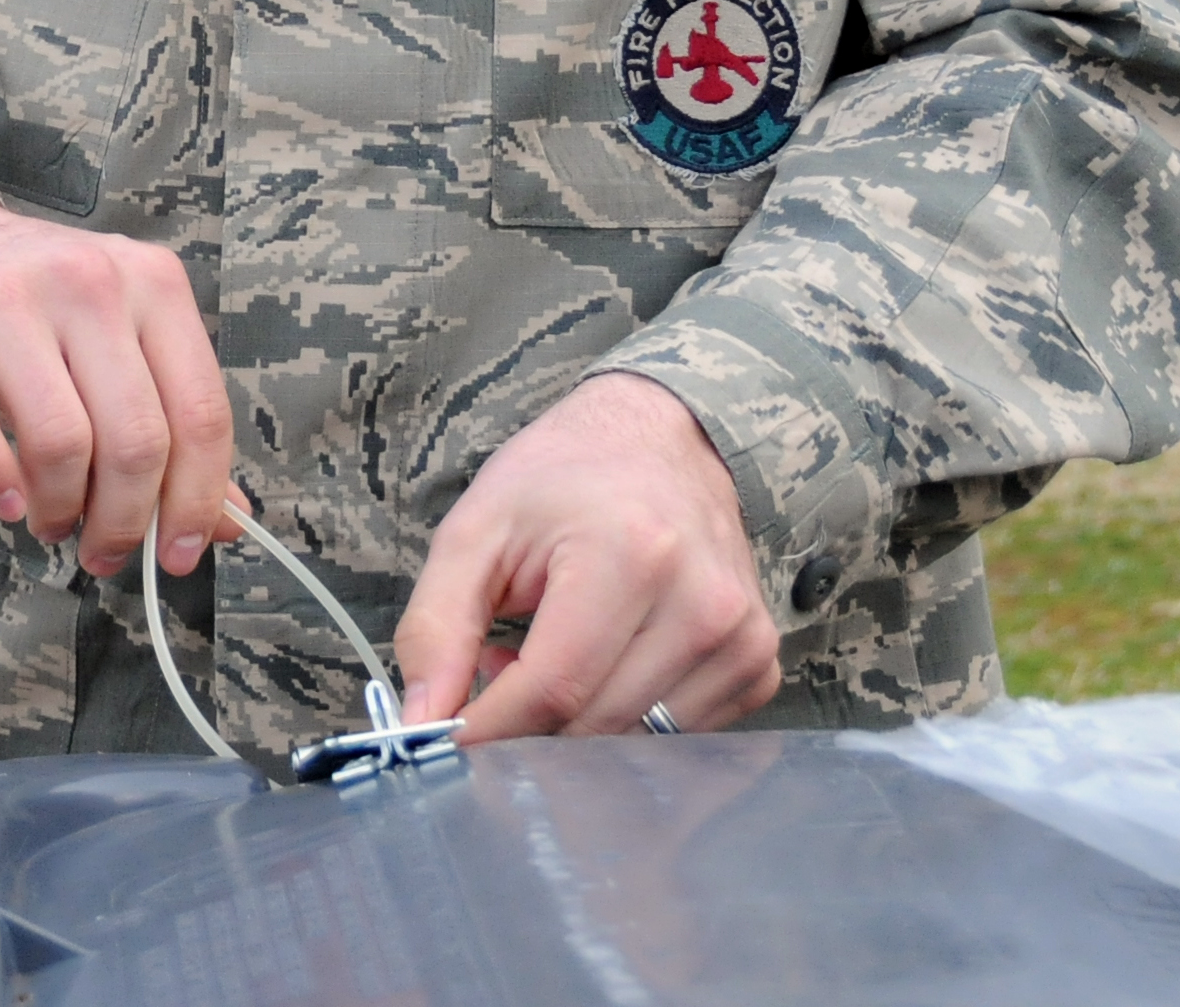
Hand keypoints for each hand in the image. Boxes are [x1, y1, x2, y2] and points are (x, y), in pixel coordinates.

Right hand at [0, 185, 238, 579]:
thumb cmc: (27, 300)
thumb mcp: (113, 336)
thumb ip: (171, 419)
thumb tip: (226, 520)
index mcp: (150, 280)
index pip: (200, 411)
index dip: (196, 500)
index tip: (178, 553)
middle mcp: (86, 279)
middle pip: (136, 438)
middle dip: (124, 521)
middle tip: (103, 552)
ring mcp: (6, 299)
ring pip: (62, 441)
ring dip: (60, 509)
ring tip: (51, 522)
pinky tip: (5, 500)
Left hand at [396, 372, 779, 739]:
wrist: (664, 435)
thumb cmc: (562, 477)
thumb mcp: (478, 529)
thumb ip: (437, 627)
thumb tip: (420, 725)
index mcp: (628, 556)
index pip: (552, 691)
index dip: (490, 730)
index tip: (447, 742)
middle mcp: (701, 603)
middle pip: (594, 728)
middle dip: (529, 724)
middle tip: (496, 671)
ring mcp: (741, 639)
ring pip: (637, 744)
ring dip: (578, 725)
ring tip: (550, 652)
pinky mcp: (758, 664)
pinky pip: (680, 738)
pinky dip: (629, 720)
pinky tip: (605, 664)